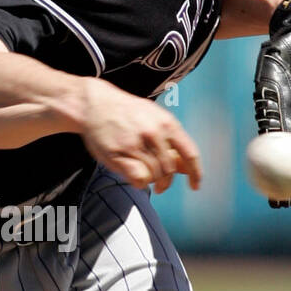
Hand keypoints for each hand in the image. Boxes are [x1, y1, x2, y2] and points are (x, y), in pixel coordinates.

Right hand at [79, 79, 201, 193]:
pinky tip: (135, 178)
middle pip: (169, 170)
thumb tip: (188, 168)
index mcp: (167, 123)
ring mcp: (136, 143)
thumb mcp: (155, 120)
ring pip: (153, 175)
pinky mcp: (119, 153)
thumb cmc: (127, 113)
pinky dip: (139, 183)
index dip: (195, 173)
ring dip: (150, 181)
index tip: (195, 186)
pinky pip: (138, 178)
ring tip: (143, 176)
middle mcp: (153, 133)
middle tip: (160, 185)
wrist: (95, 104)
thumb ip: (172, 142)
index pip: (189, 154)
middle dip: (165, 182)